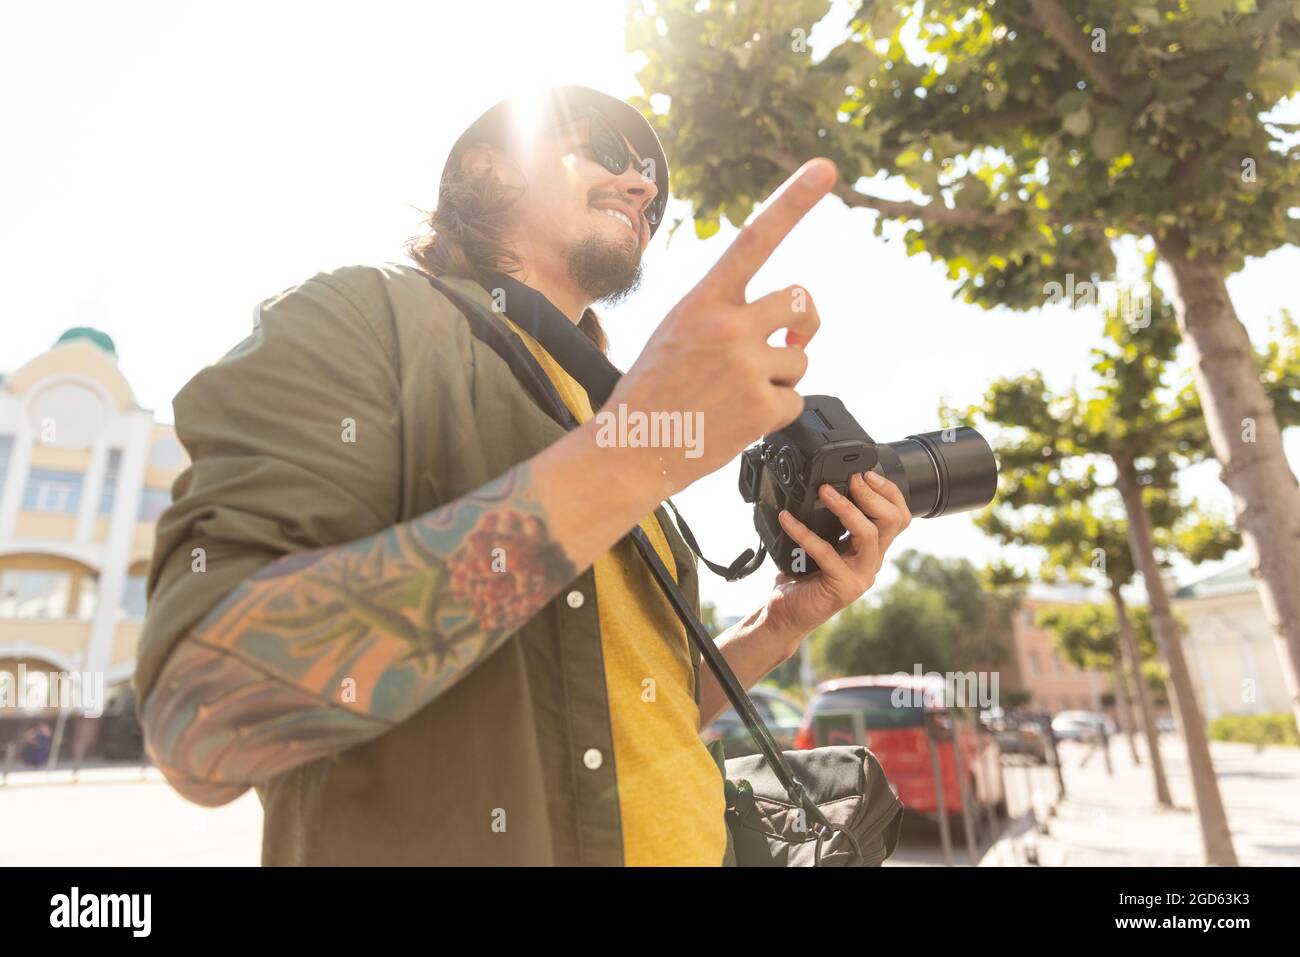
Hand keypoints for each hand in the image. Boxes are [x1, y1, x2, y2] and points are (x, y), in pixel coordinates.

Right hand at [603, 158, 838, 496]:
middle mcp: (728, 326)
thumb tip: (783, 317)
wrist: (630, 450)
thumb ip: (725, 314)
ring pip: (799, 357)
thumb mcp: (675, 332)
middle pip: (798, 302)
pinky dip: (775, 412)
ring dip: (780, 375)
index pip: (755, 239)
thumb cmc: (649, 393)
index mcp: (702, 301)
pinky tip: (740, 419)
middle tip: (786, 338)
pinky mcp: (763, 407)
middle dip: (799, 322)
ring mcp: (748, 366)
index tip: (825, 169)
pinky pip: (795, 399)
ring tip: (738, 394)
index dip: (794, 202)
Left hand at [762, 471, 911, 649]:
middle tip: (852, 479)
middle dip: (873, 495)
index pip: (898, 516)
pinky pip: (827, 553)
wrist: (786, 614)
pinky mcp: (842, 587)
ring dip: (847, 509)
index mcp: (871, 548)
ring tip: (825, 492)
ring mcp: (861, 576)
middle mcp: (871, 561)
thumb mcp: (820, 541)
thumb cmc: (801, 577)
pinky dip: (804, 532)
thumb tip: (823, 484)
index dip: (889, 492)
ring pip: (868, 535)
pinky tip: (788, 520)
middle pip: (892, 522)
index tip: (867, 473)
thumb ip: (828, 520)